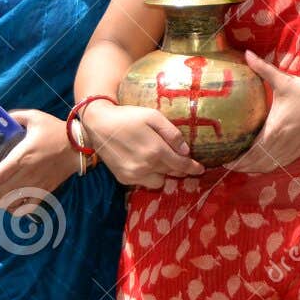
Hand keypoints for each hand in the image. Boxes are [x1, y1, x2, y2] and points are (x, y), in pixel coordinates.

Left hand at [0, 111, 73, 211]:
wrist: (79, 146)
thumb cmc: (55, 131)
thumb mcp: (35, 117)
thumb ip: (15, 117)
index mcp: (23, 157)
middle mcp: (27, 176)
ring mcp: (36, 187)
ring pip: (7, 204)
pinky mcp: (43, 193)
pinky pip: (24, 210)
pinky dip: (11, 210)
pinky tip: (4, 203)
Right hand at [84, 101, 204, 188]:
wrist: (98, 125)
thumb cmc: (128, 116)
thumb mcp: (153, 116)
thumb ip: (171, 133)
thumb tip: (185, 150)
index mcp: (156, 151)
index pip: (180, 164)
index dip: (192, 167)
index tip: (200, 169)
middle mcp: (146, 166)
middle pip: (171, 173)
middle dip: (179, 169)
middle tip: (182, 162)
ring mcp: (134, 175)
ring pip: (158, 182)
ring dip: (163, 173)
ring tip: (161, 161)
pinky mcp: (124, 179)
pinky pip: (143, 182)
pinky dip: (148, 175)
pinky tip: (146, 163)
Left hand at [223, 52, 299, 173]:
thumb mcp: (284, 81)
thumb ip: (262, 68)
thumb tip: (246, 53)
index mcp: (273, 130)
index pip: (249, 153)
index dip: (236, 160)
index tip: (224, 158)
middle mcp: (281, 145)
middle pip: (255, 165)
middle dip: (240, 166)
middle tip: (228, 161)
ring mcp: (290, 151)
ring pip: (267, 168)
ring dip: (253, 169)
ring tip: (241, 164)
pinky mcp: (298, 153)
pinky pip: (278, 166)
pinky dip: (266, 167)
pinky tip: (260, 162)